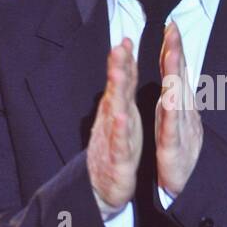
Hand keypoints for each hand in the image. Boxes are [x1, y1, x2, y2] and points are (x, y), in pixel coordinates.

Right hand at [86, 38, 141, 210]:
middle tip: (118, 47)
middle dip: (117, 68)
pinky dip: (120, 129)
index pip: (123, 80)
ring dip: (117, 92)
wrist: (101, 186)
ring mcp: (114, 137)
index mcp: (119, 108)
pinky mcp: (118, 158)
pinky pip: (120, 141)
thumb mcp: (119, 114)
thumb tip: (123, 61)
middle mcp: (113, 119)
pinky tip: (121, 116)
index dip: (124, 60)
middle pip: (117, 90)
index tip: (126, 39)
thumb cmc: (114, 145)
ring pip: (116, 111)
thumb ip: (122, 88)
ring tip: (118, 74)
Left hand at [155, 21, 202, 197]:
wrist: (188, 187)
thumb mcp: (178, 119)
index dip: (174, 48)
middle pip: (179, 78)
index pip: (176, 72)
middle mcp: (183, 113)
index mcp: (180, 105)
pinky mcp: (174, 149)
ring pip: (177, 98)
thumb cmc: (181, 152)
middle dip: (177, 52)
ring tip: (171, 54)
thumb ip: (177, 95)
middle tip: (173, 29)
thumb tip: (178, 72)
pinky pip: (171, 129)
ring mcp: (181, 129)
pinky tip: (166, 99)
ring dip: (175, 75)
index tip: (171, 25)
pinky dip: (169, 114)